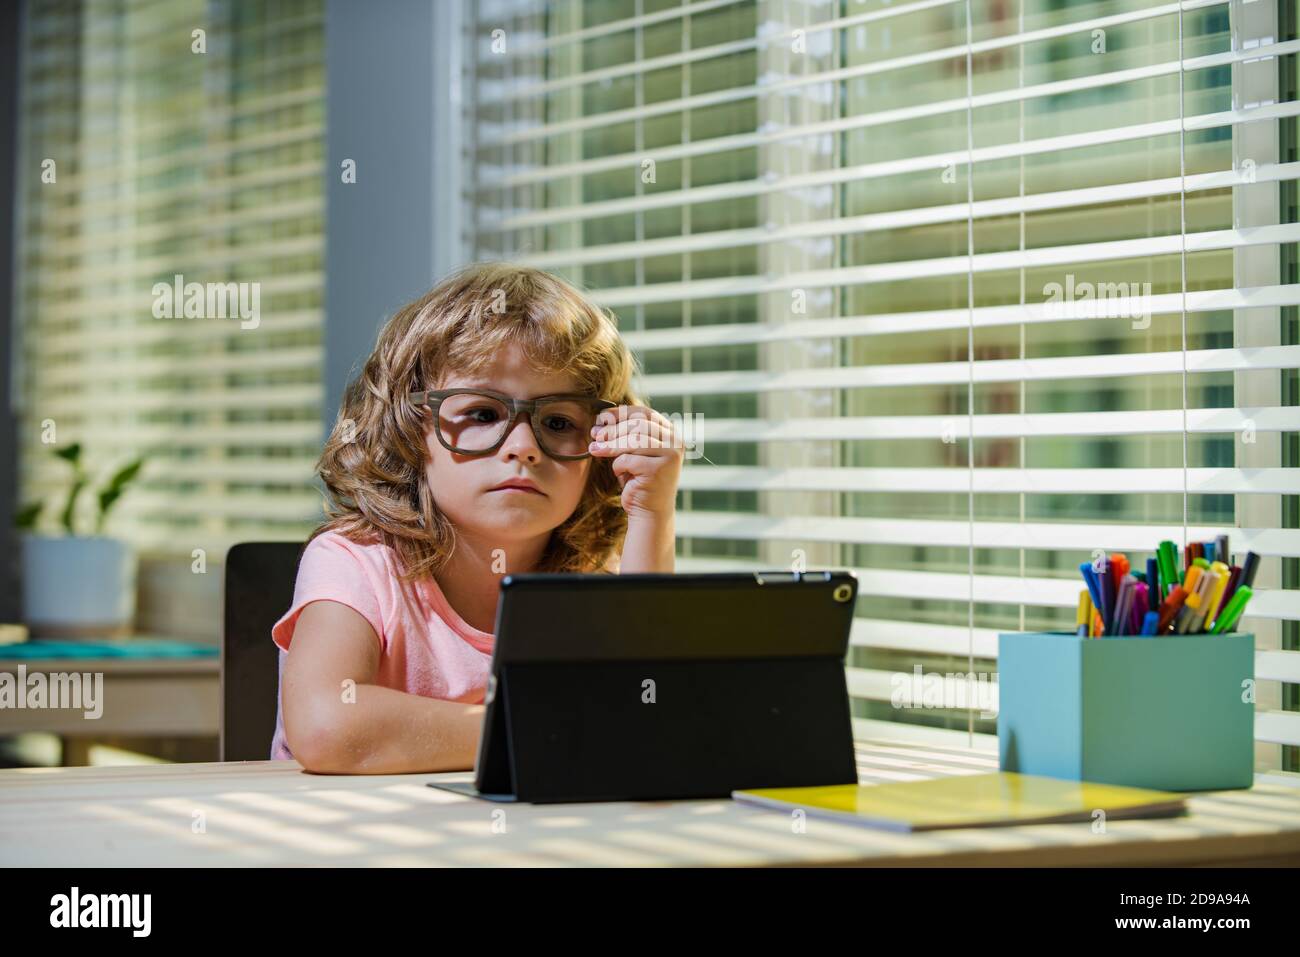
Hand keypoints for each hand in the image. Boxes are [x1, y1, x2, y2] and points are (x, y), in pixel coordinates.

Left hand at [588, 405, 682, 521]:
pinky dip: (618, 466)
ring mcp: (670, 455)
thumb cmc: (639, 479)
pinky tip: (620, 474)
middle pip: (638, 424)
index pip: (644, 413)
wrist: (650, 512)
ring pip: (633, 440)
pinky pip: (629, 460)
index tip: (601, 418)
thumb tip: (601, 419)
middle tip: (594, 435)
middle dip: (612, 429)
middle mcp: (675, 442)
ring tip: (595, 449)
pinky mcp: (659, 470)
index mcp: (671, 433)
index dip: (620, 413)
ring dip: (610, 445)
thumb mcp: (635, 452)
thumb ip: (627, 434)